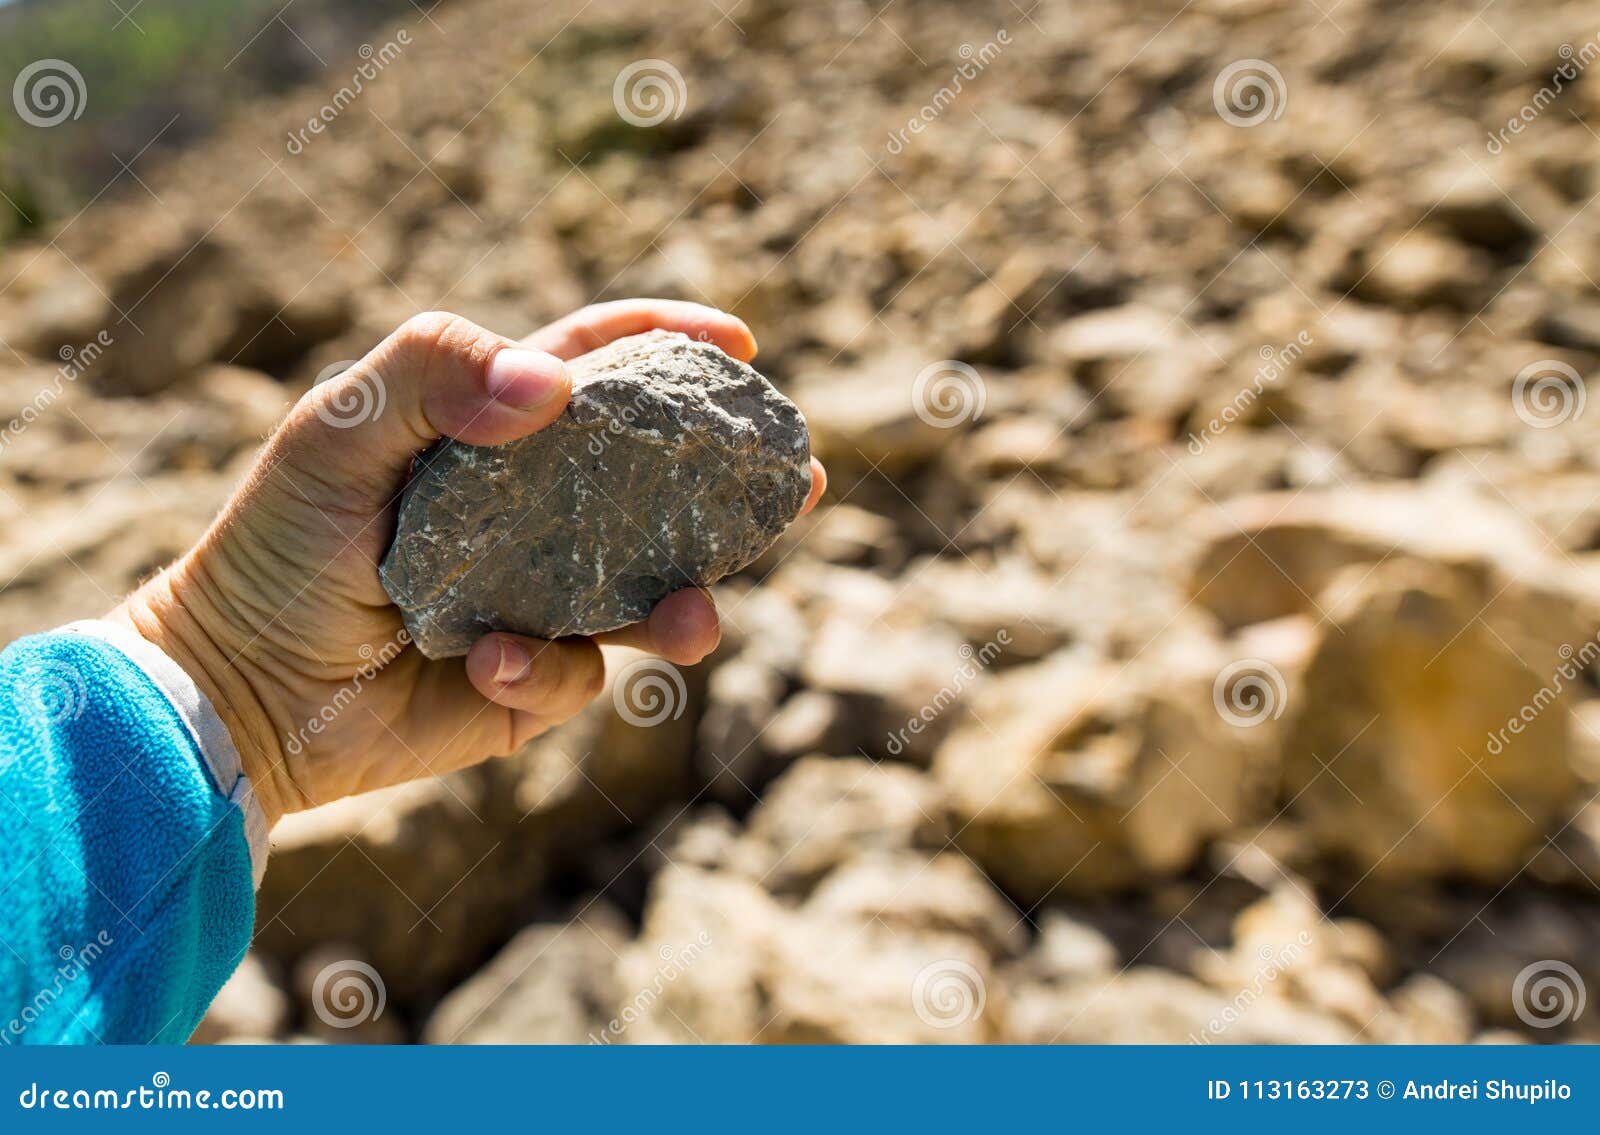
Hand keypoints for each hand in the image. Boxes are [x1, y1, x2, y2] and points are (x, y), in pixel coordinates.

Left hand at [107, 301, 826, 825]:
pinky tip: (481, 662)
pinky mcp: (530, 682)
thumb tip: (554, 388)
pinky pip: (576, 676)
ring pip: (651, 592)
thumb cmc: (279, 547)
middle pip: (657, 484)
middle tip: (795, 482)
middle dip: (732, 485)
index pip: (595, 369)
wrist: (238, 693)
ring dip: (684, 602)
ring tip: (692, 621)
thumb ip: (432, 375)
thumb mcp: (336, 436)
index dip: (670, 347)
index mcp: (489, 436)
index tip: (740, 346)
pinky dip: (540, 668)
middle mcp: (529, 515)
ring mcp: (539, 600)